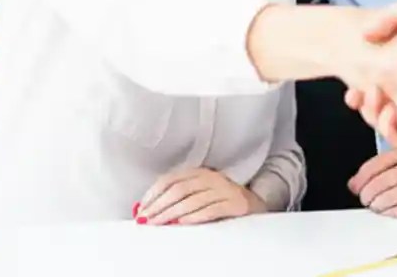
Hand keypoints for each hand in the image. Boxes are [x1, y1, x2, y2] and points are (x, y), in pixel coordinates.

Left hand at [135, 167, 266, 225]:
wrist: (255, 206)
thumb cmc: (221, 201)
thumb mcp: (199, 192)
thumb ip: (177, 197)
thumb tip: (145, 209)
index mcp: (200, 172)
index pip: (171, 179)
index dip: (153, 194)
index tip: (141, 208)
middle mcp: (212, 178)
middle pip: (179, 190)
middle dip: (159, 206)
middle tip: (146, 219)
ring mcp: (225, 190)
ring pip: (193, 200)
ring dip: (171, 213)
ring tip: (159, 224)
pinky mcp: (236, 204)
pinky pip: (211, 210)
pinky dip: (194, 217)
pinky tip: (182, 223)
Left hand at [348, 145, 396, 217]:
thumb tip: (383, 116)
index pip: (379, 163)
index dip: (362, 177)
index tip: (354, 186)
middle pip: (383, 183)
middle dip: (368, 194)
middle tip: (363, 199)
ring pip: (392, 198)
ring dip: (378, 206)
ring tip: (374, 207)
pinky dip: (394, 213)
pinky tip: (389, 213)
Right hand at [349, 0, 396, 142]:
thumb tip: (365, 32)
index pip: (382, 74)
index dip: (364, 79)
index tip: (354, 80)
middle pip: (383, 99)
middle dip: (368, 99)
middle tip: (355, 94)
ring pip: (391, 118)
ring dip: (375, 114)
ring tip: (368, 101)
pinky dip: (393, 128)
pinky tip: (387, 114)